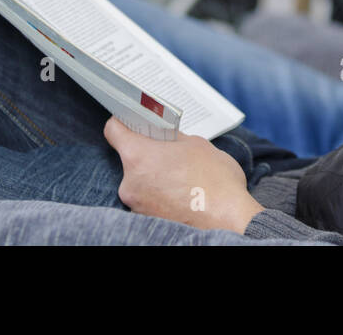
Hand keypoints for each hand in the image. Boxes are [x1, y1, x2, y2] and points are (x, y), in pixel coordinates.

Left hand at [103, 118, 263, 232]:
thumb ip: (172, 137)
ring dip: (155, 176)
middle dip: (148, 154)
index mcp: (138, 155)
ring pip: (140, 180)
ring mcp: (135, 205)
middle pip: (129, 158)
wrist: (228, 221)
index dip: (124, 122)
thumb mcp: (197, 144)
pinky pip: (148, 200)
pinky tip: (181, 194)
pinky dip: (160, 195)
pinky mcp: (144, 220)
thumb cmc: (215, 181)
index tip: (134, 122)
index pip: (114, 130)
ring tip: (182, 178)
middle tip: (171, 154)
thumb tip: (164, 135)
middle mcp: (129, 182)